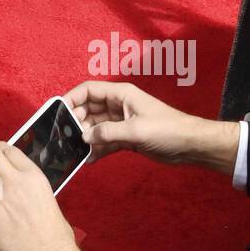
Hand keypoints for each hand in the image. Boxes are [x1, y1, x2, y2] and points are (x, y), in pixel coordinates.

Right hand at [62, 80, 238, 174]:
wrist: (191, 146)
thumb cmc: (168, 130)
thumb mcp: (135, 130)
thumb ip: (107, 132)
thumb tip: (84, 136)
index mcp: (121, 94)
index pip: (89, 90)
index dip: (72, 98)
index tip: (58, 112)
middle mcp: (119, 106)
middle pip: (89, 109)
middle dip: (76, 121)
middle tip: (64, 136)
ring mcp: (122, 122)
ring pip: (95, 127)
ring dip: (85, 137)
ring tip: (73, 150)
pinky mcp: (127, 138)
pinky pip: (105, 141)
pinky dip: (97, 149)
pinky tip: (88, 159)